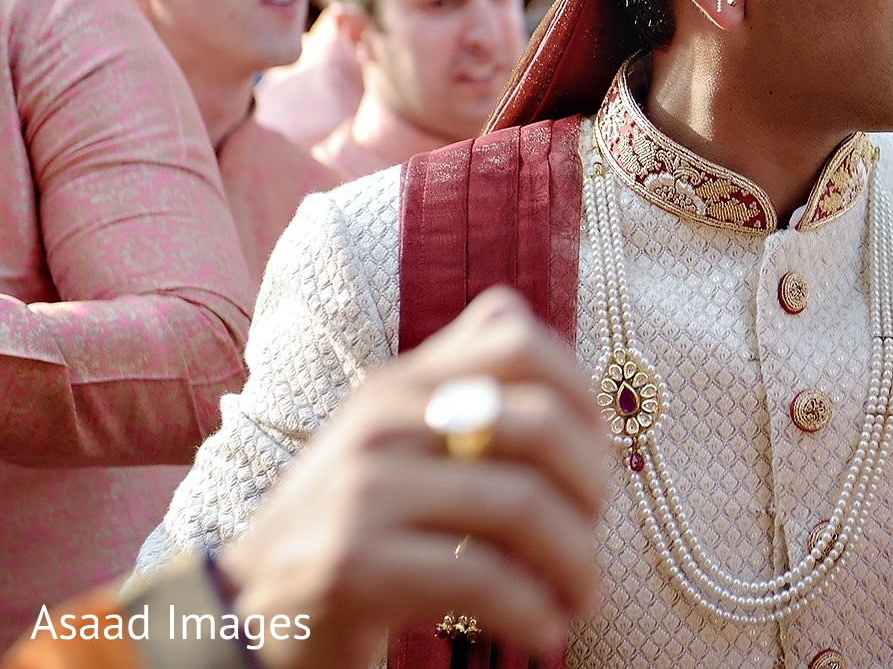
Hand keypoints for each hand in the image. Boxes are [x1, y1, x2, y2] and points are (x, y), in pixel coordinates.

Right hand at [216, 287, 612, 668]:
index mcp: (397, 384)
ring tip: (583, 594)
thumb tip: (514, 309)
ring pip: (520, 504)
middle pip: (536, 426)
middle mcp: (378, 422)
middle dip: (591, 486)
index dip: (580, 390)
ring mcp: (361, 490)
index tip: (601, 447)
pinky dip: (531, 608)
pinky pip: (480, 577)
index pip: (515, 340)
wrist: (244, 612)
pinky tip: (544, 629)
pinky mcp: (351, 563)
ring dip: (574, 560)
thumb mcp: (392, 438)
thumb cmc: (348, 526)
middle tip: (597, 531)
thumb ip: (451, 378)